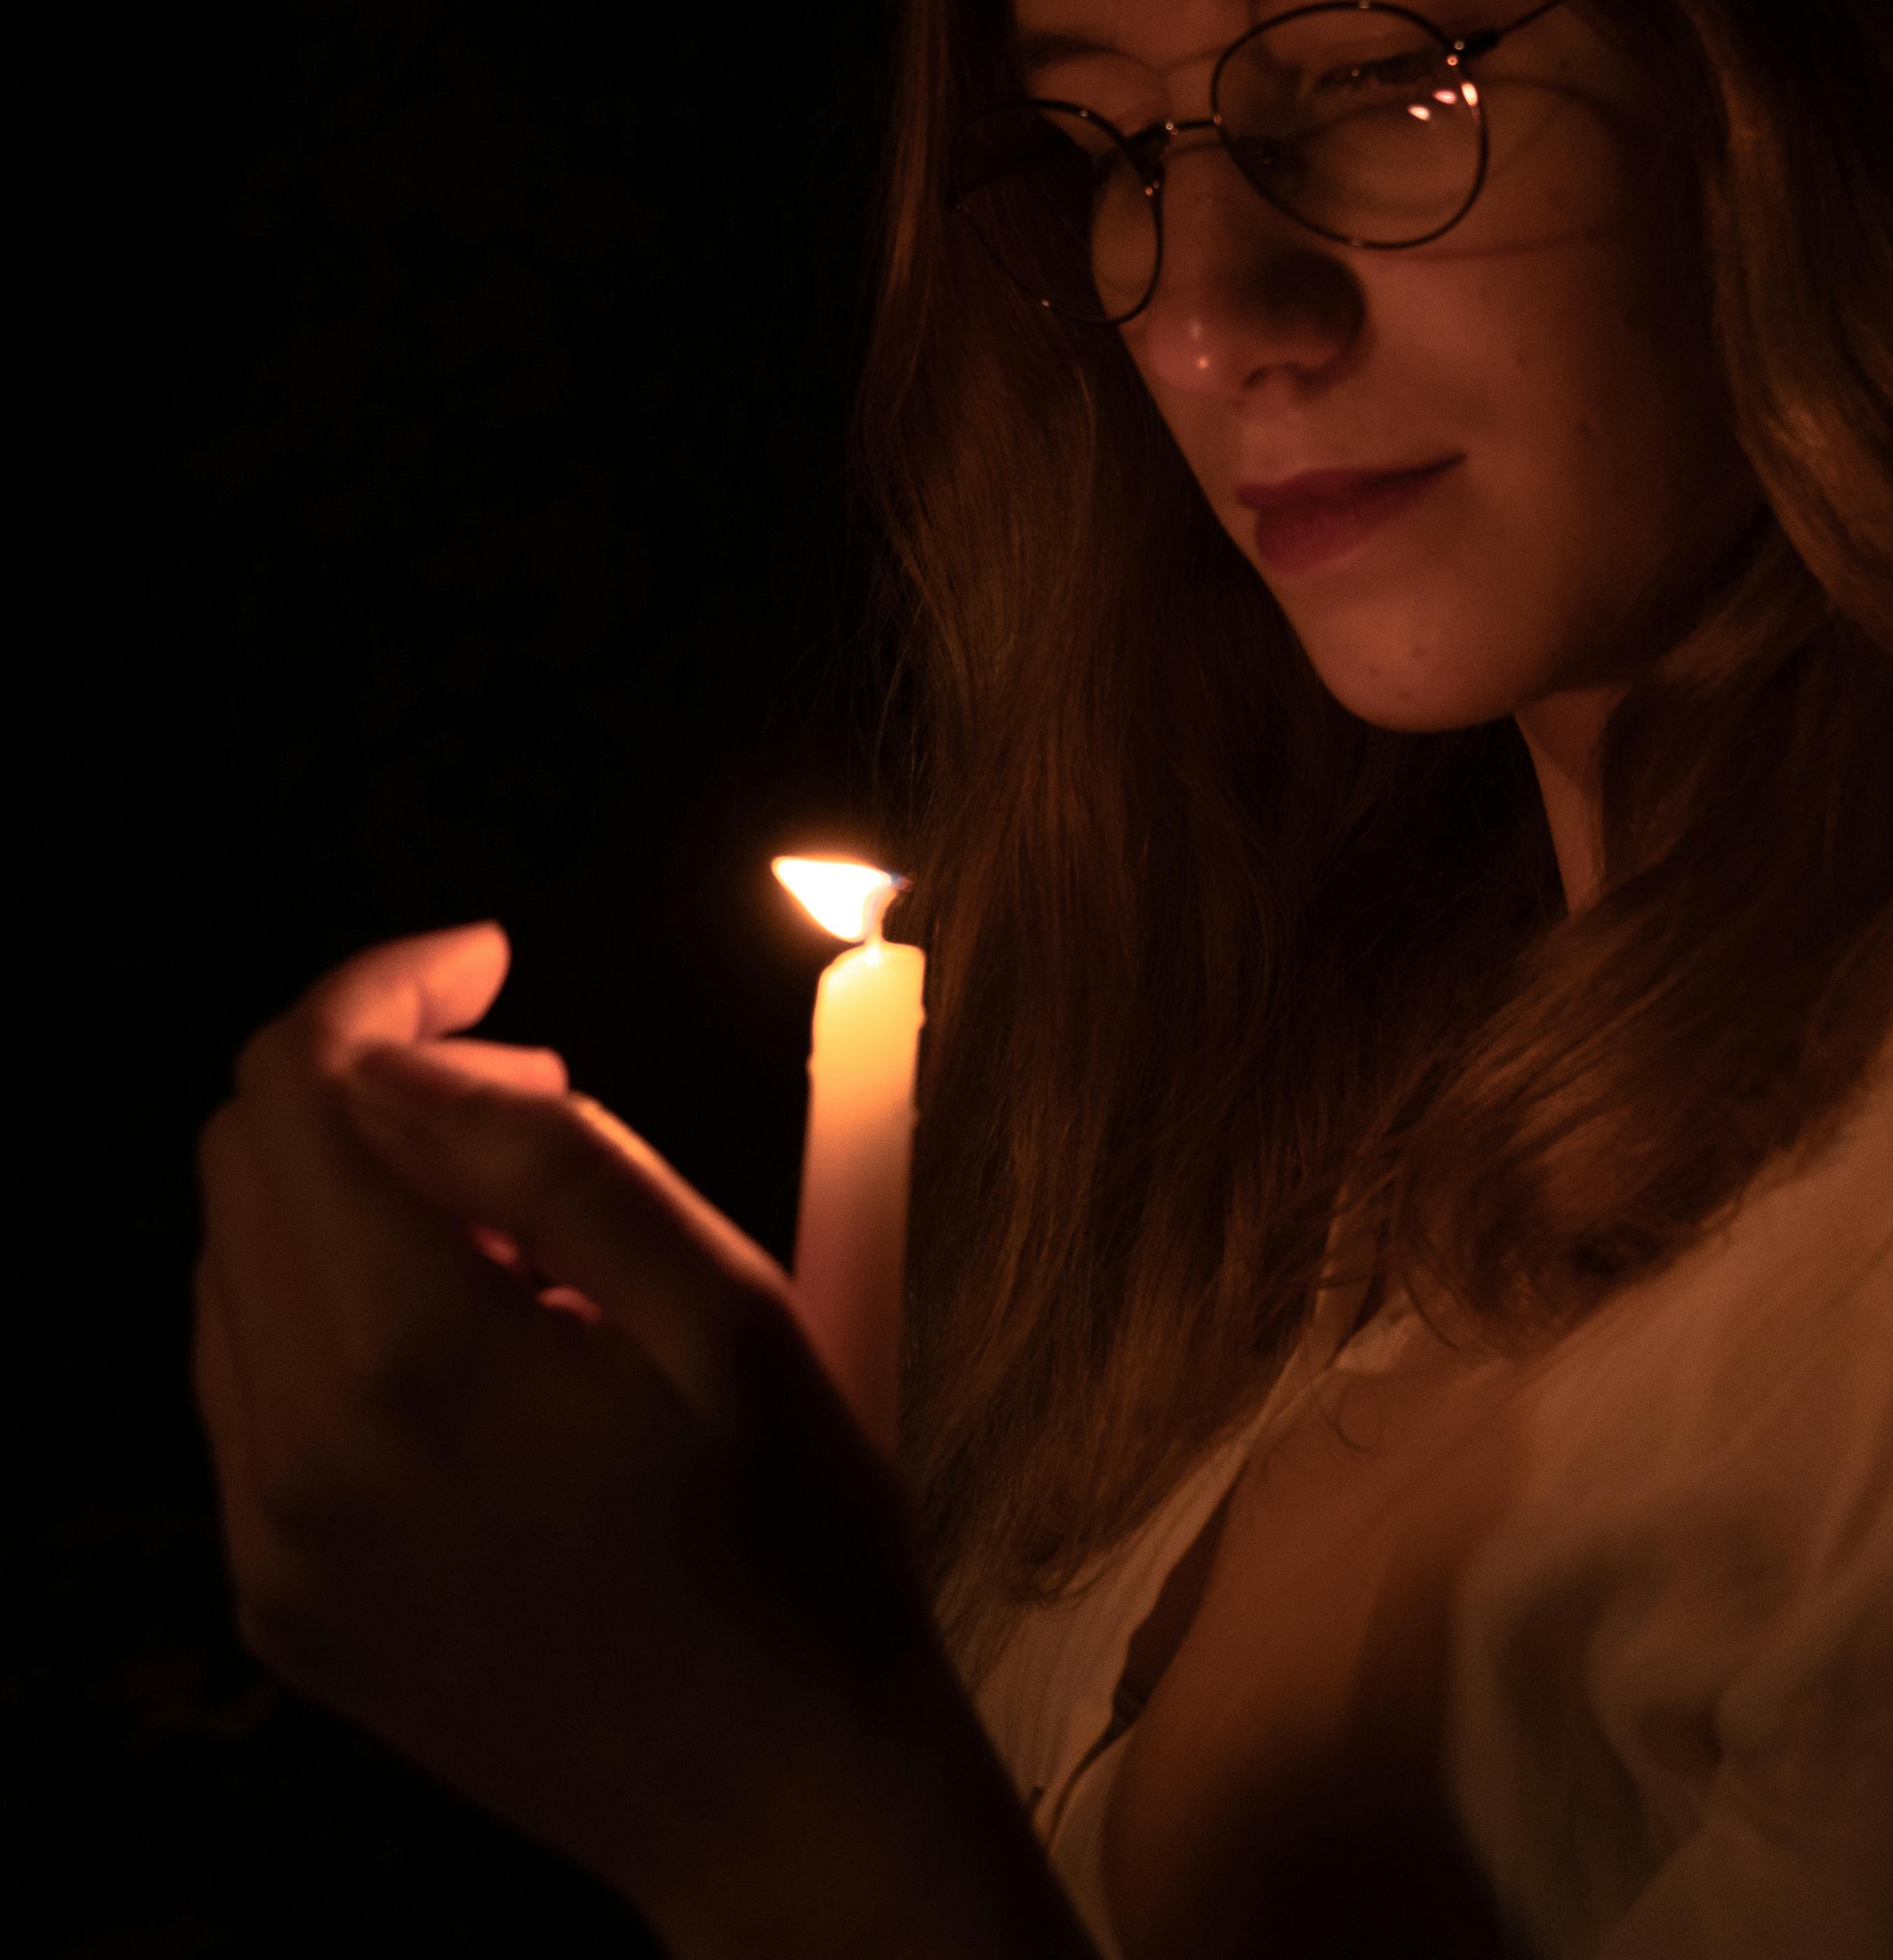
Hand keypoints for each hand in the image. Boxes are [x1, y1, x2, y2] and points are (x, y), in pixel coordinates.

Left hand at [193, 925, 1076, 1955]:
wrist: (776, 1798)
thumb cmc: (789, 1543)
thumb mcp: (723, 1309)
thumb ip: (552, 1161)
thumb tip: (406, 1062)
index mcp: (410, 1365)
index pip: (303, 1087)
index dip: (390, 986)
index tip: (492, 958)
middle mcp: (298, 1458)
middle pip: (246, 1164)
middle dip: (378, 1081)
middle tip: (541, 1096)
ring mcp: (273, 1545)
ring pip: (239, 1272)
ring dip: (357, 1197)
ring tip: (529, 1242)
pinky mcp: (283, 1604)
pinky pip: (251, 1392)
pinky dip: (336, 1312)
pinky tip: (476, 1341)